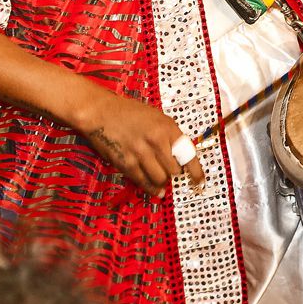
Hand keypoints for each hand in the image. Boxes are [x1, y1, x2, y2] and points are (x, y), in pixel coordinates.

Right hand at [75, 85, 203, 195]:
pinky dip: (151, 188)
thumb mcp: (159, 119)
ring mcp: (140, 153)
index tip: (200, 181)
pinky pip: (142, 181)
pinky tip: (157, 191)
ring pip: (160, 178)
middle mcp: (156, 141)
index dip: (196, 171)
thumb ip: (170, 136)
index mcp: (168, 128)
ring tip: (162, 178)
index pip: (188, 154)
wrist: (102, 112)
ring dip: (163, 181)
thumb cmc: (132, 113)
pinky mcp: (125, 163)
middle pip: (174, 170)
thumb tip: (181, 157)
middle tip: (173, 174)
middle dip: (176, 175)